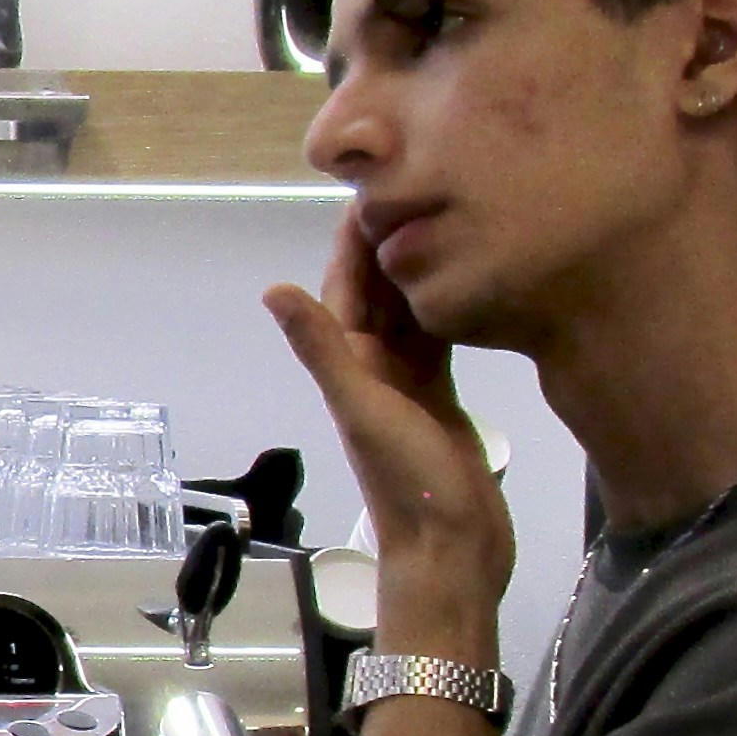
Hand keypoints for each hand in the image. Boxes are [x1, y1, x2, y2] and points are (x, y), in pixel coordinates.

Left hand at [265, 211, 511, 650]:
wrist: (452, 554)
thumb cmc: (407, 486)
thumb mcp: (364, 411)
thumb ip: (323, 352)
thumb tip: (274, 289)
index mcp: (352, 367)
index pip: (348, 287)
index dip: (355, 237)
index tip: (370, 181)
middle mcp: (374, 370)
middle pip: (378, 293)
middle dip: (390, 241)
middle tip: (418, 181)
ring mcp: (409, 386)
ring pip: (409, 313)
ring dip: (417, 269)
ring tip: (443, 215)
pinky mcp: (443, 401)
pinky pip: (438, 341)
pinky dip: (445, 309)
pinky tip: (463, 280)